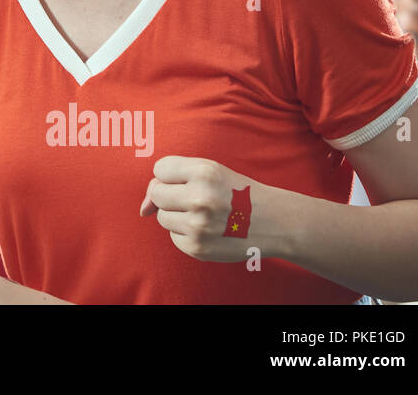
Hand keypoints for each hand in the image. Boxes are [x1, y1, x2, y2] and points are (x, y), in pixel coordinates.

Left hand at [140, 156, 288, 262]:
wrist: (274, 222)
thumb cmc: (235, 192)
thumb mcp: (210, 173)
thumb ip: (171, 180)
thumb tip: (142, 209)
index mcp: (204, 172)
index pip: (159, 169)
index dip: (172, 176)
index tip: (191, 181)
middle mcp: (200, 198)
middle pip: (156, 194)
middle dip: (170, 196)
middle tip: (195, 198)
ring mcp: (198, 225)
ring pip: (162, 217)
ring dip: (178, 215)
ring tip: (205, 215)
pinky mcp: (197, 248)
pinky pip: (173, 236)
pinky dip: (186, 234)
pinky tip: (209, 230)